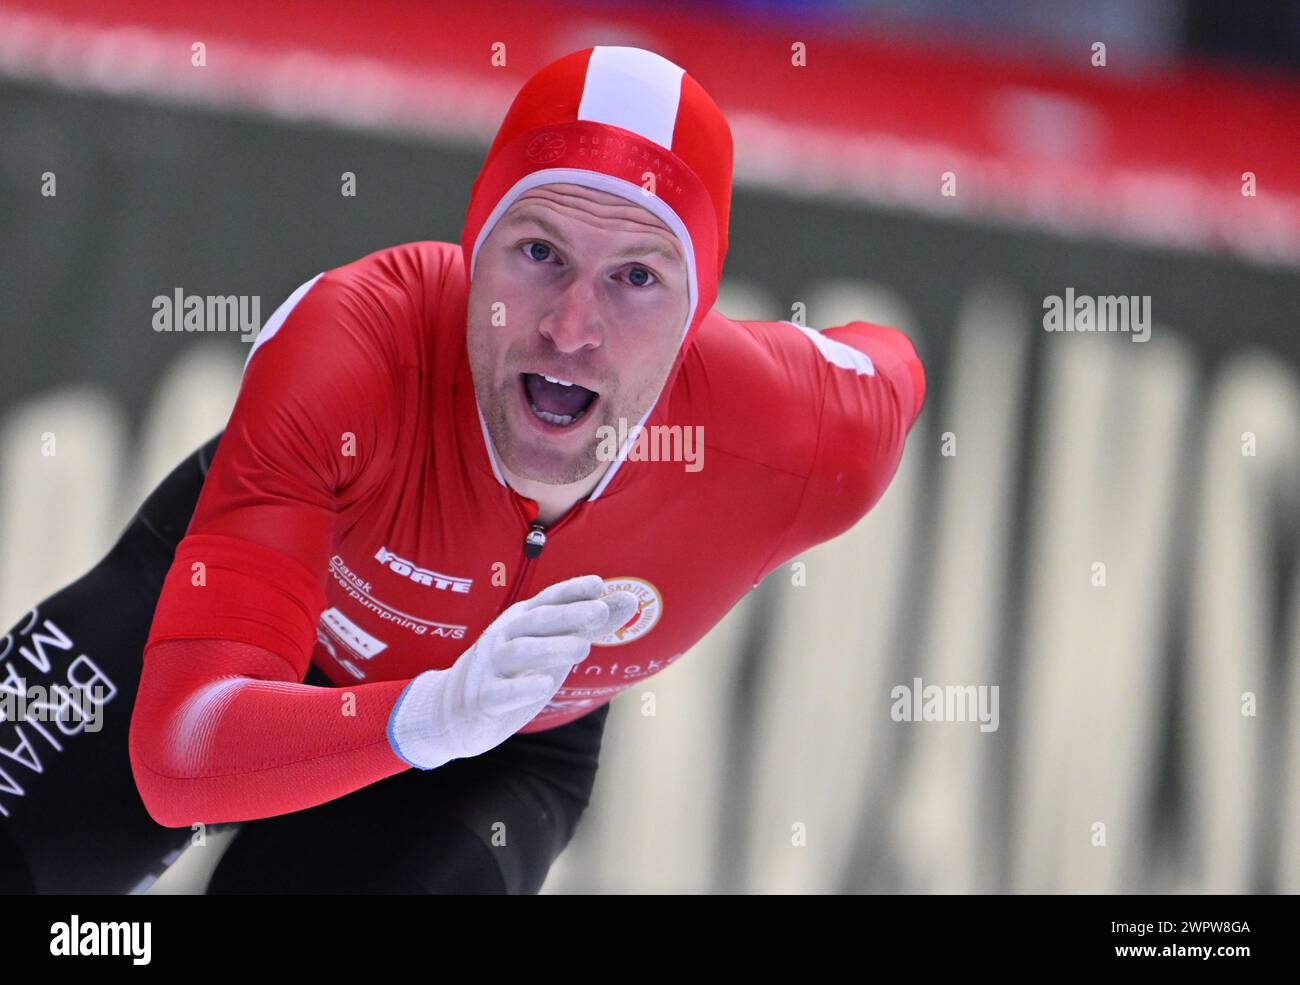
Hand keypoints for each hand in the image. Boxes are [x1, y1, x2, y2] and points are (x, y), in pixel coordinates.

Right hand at [387, 574, 637, 768]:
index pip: (548, 599)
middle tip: (599, 612)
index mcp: (521, 621)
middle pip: (536, 620)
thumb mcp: (552, 645)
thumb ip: (589, 625)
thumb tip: (632, 601)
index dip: (571, 590)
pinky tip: (544, 685)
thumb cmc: (514, 671)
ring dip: (551, 647)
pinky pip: (500, 692)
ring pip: (519, 652)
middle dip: (567, 614)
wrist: (453, 709)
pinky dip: (521, 688)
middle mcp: (504, 637)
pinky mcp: (482, 699)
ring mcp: (490, 667)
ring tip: (583, 648)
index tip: (599, 585)